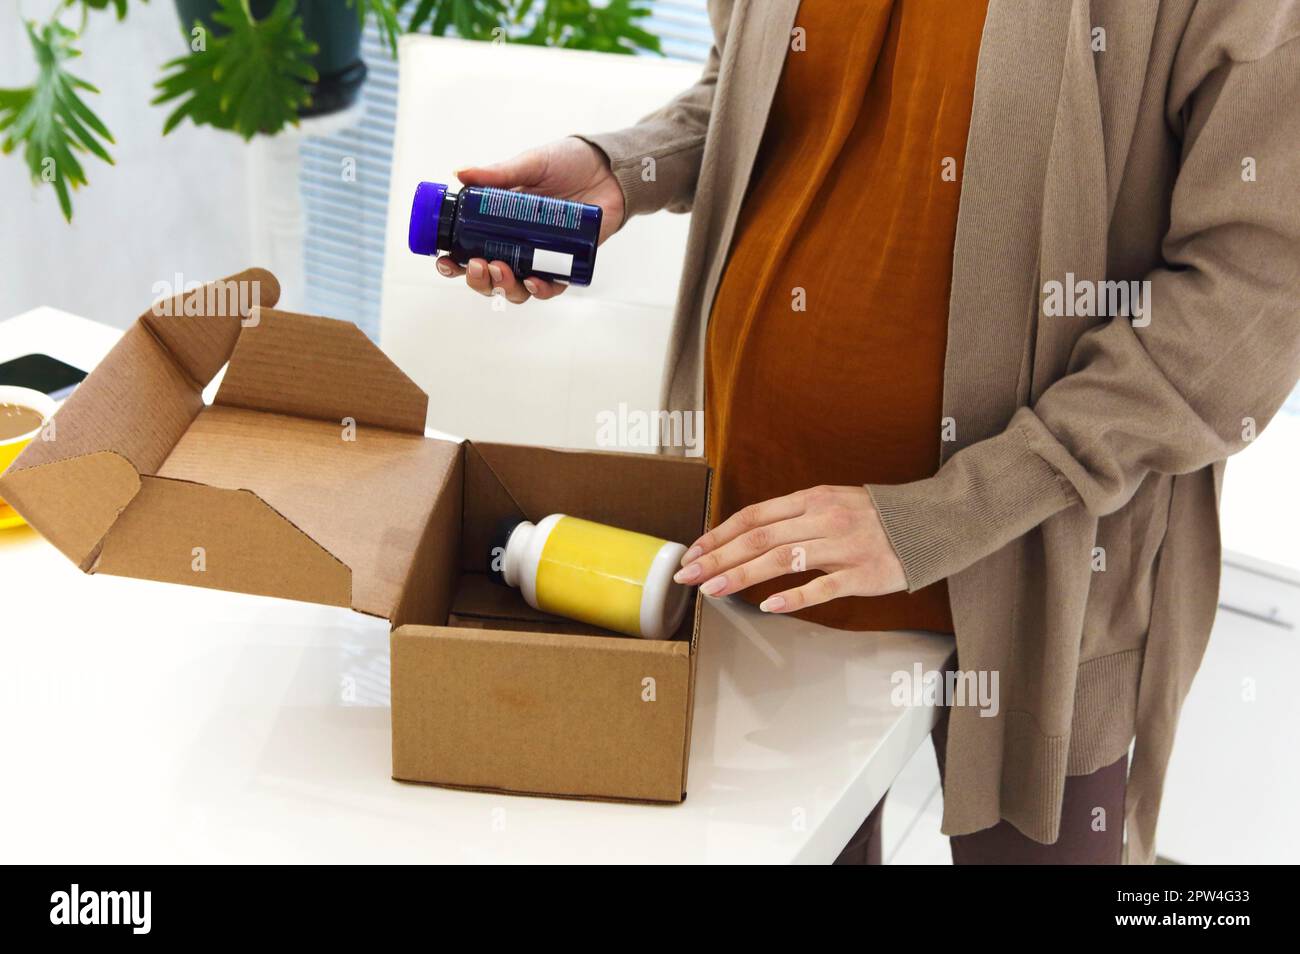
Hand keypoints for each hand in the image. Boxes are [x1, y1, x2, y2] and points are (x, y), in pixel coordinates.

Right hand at [439, 137, 625, 303]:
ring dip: (504, 286)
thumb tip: (459, 174)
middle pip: (490, 276)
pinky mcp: (569, 262)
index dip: (455, 262)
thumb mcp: (530, 164)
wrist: (611, 167)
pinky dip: (541, 289)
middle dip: (479, 279)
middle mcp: (517, 243)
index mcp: (500, 222)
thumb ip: (498, 173)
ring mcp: (542, 255)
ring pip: (516, 286)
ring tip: (501, 270)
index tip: (445, 262)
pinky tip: (534, 282)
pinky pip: (552, 286)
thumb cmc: (569, 162)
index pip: (470, 249)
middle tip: (478, 266)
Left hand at [672, 485, 907, 612]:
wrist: (931, 522)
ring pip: (783, 560)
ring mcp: (843, 547)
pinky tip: (767, 606)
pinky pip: (822, 587)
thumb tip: (748, 534)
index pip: (753, 516)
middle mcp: (823, 519)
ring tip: (714, 589)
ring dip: (742, 575)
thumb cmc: (875, 516)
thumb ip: (794, 516)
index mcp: (811, 499)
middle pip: (759, 538)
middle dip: (718, 557)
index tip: (693, 552)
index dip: (719, 535)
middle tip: (689, 576)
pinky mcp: (862, 574)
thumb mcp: (831, 501)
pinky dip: (793, 597)